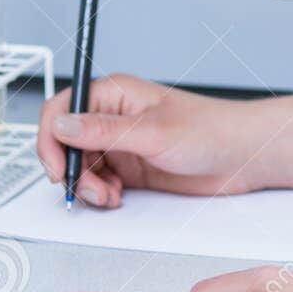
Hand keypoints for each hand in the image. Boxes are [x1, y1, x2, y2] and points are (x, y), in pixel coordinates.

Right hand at [36, 73, 267, 208]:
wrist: (242, 157)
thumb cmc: (210, 130)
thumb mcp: (153, 132)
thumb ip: (104, 131)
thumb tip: (63, 125)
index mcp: (114, 94)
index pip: (62, 109)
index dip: (50, 139)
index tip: (55, 167)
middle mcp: (113, 117)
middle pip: (66, 144)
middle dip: (72, 170)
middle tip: (88, 189)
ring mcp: (121, 143)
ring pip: (80, 166)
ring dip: (88, 186)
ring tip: (110, 196)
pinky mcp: (131, 167)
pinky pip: (99, 182)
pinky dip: (101, 194)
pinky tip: (118, 197)